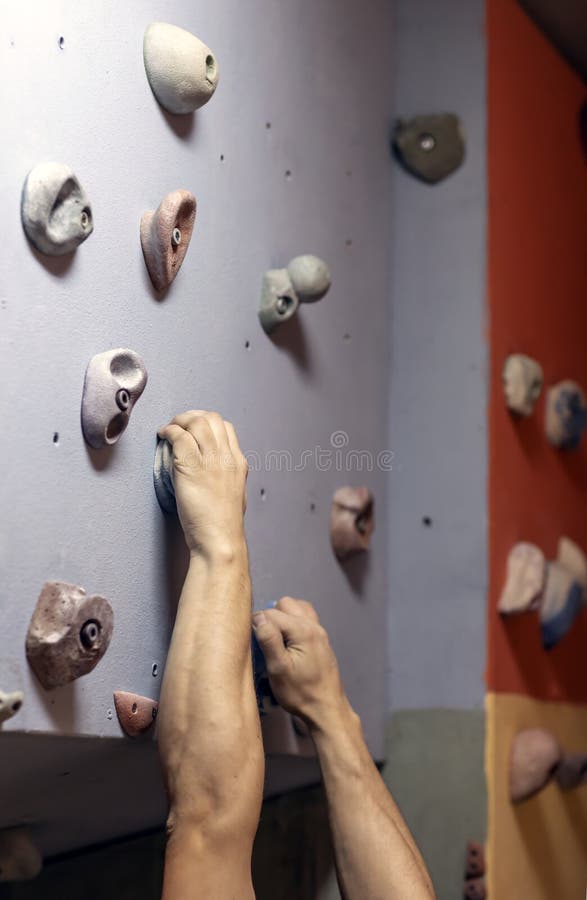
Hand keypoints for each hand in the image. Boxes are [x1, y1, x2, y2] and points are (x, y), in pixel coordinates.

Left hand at [158, 411, 247, 558]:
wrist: (219, 540)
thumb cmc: (222, 526)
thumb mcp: (233, 495)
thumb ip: (226, 478)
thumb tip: (212, 473)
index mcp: (238, 463)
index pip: (226, 428)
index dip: (208, 423)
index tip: (194, 428)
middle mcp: (227, 457)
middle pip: (212, 419)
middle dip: (192, 416)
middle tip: (178, 424)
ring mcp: (210, 460)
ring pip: (196, 422)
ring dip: (178, 421)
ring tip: (168, 428)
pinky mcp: (191, 466)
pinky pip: (178, 436)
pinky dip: (168, 431)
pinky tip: (162, 436)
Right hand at [252, 597, 349, 731]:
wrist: (327, 709)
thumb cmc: (300, 692)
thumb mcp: (278, 669)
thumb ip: (269, 640)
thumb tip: (259, 616)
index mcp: (302, 630)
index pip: (271, 613)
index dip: (258, 624)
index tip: (253, 642)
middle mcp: (313, 625)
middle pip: (285, 604)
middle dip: (271, 617)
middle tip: (264, 640)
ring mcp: (320, 632)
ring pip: (297, 608)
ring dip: (284, 617)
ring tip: (276, 638)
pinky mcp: (321, 640)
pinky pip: (305, 619)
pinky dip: (294, 622)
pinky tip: (288, 641)